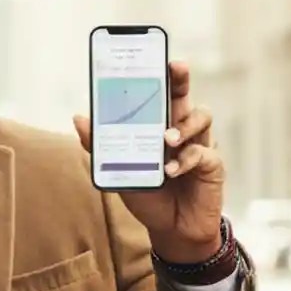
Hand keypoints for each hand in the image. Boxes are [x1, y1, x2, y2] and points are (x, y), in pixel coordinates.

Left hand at [74, 61, 223, 263]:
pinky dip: (186, 159)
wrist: (171, 231)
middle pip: (186, 96)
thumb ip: (101, 146)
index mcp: (161, 126)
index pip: (165, 94)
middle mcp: (183, 131)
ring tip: (166, 139)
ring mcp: (200, 145)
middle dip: (181, 80)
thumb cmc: (149, 197)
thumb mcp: (120, 172)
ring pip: (201, 117)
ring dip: (183, 124)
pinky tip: (171, 170)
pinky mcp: (212, 165)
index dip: (166, 75)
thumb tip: (79, 118)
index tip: (161, 59)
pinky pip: (203, 152)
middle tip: (175, 69)